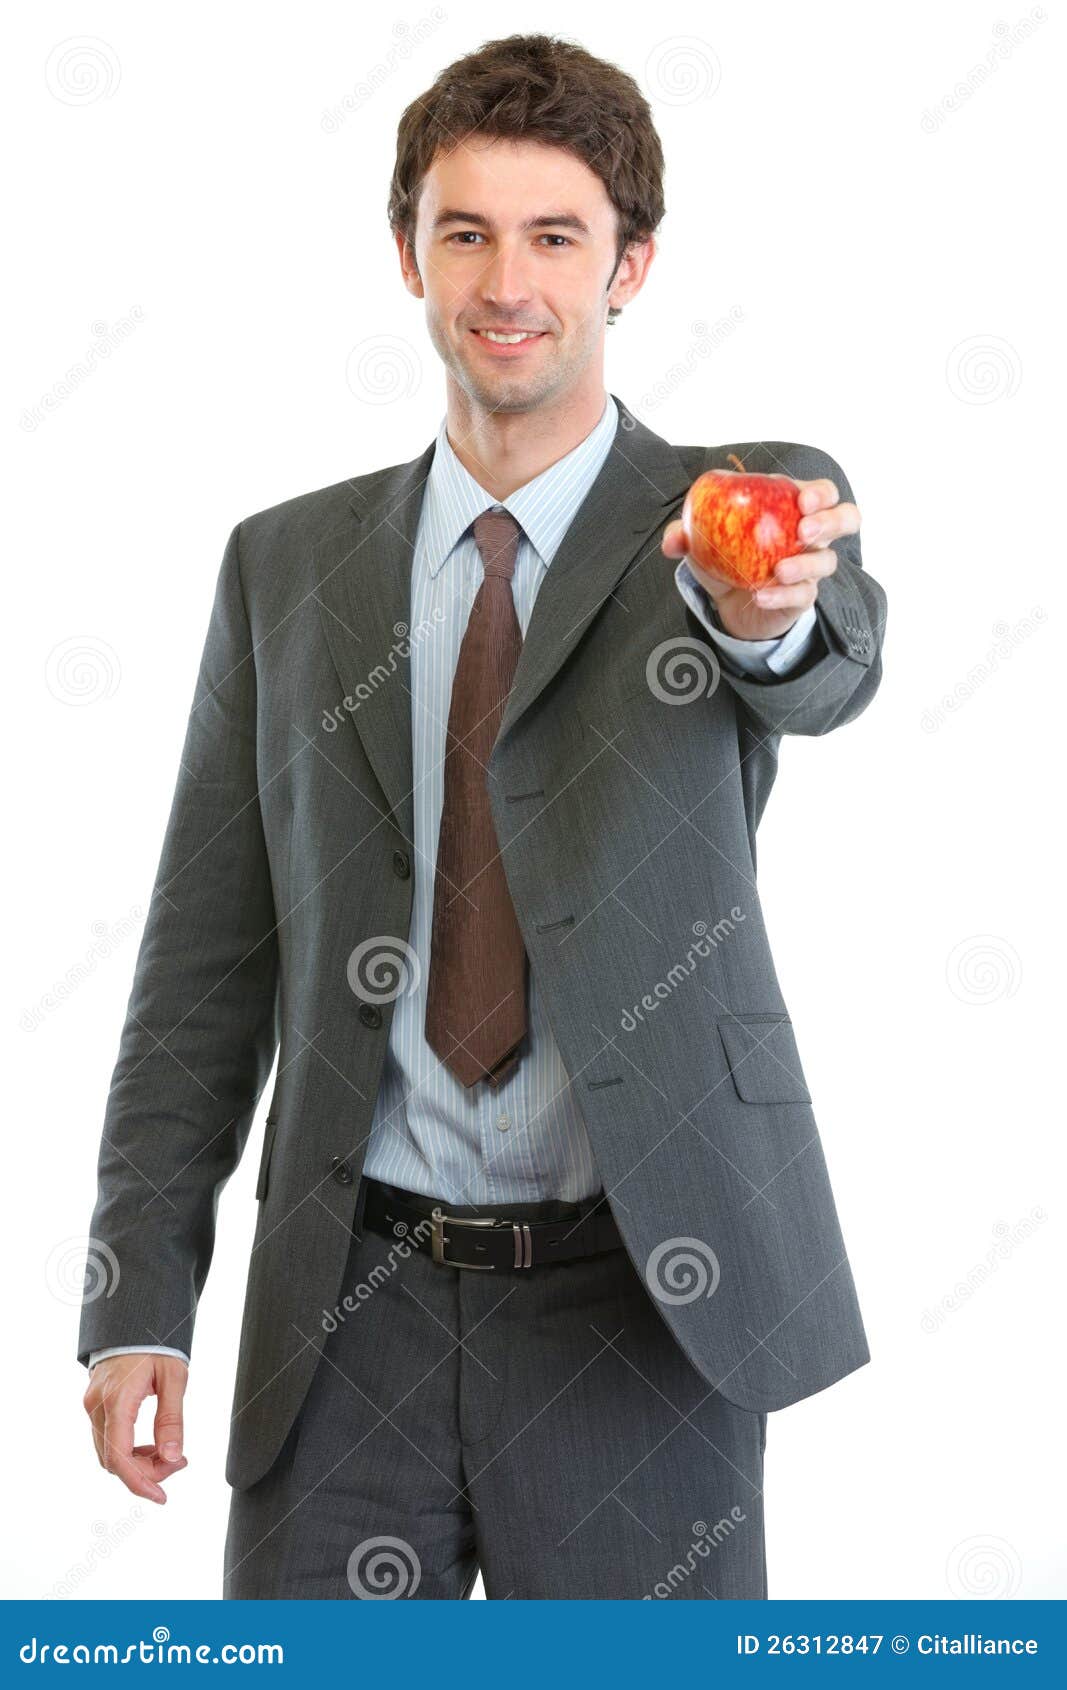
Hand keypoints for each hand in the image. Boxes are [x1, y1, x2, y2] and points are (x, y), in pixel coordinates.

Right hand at [83, 1352, 188, 1503]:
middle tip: (179, 1462)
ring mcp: (92, 1406)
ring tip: (169, 1454)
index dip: (139, 1483)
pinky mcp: (94, 1404)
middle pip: (113, 1460)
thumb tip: (172, 1457)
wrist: (134, 1319)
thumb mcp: (174, 1377)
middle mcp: (97, 1406)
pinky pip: (107, 1439)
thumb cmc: (156, 1343)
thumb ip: (172, 1419)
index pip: (120, 1457)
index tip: (161, 1497)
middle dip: (146, 1472)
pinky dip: (128, 1450)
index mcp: (117, 1400)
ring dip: (137, 1463)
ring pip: (108, 1453)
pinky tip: (151, 1446)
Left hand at [662, 475, 859, 640]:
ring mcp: (810, 567)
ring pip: (828, 561)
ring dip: (805, 564)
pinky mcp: (802, 597)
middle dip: (831, 520)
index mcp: (792, 508)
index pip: (822, 493)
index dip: (820, 493)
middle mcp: (810, 535)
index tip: (802, 500)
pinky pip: (803, 595)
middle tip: (805, 530)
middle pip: (846, 518)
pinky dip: (782, 595)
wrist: (730, 603)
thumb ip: (685, 535)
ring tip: (778, 570)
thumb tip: (674, 539)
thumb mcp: (704, 542)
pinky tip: (761, 596)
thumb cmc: (727, 556)